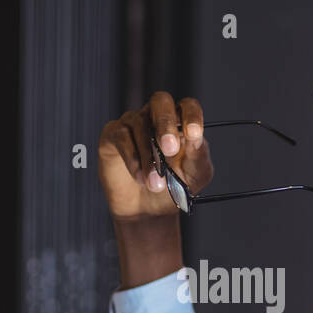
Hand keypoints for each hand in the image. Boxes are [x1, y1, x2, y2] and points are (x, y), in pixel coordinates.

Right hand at [97, 92, 214, 220]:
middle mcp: (155, 117)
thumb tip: (195, 138)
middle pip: (160, 101)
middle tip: (169, 149)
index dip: (191, 116)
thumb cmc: (173, 188)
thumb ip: (199, 154)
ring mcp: (133, 123)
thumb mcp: (195, 174)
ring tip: (156, 184)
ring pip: (140, 124)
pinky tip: (140, 178)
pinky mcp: (113, 135)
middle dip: (166, 123)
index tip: (194, 134)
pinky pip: (122, 137)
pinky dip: (133, 159)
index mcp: (180, 122)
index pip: (188, 106)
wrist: (147, 211)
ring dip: (149, 157)